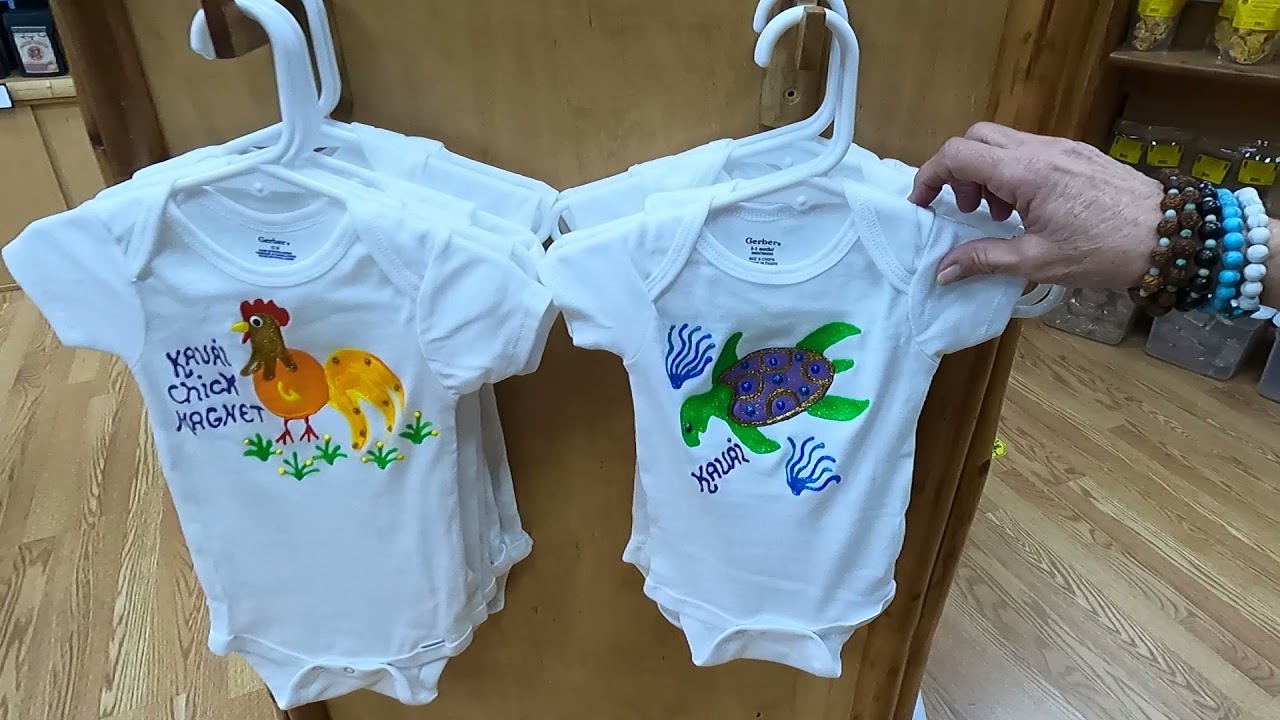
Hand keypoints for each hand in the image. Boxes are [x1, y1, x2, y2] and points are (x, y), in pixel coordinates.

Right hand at [909, 122, 1164, 289]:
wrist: (1169, 236)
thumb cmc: (1102, 251)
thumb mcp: (1036, 261)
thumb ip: (984, 259)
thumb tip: (942, 272)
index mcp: (1025, 173)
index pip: (958, 155)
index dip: (929, 176)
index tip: (922, 204)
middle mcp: (1040, 149)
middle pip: (976, 137)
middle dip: (956, 170)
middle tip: (964, 209)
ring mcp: (1061, 148)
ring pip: (1002, 141)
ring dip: (985, 173)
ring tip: (997, 215)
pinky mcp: (1077, 154)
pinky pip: (1028, 150)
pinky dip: (1011, 173)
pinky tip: (1026, 209)